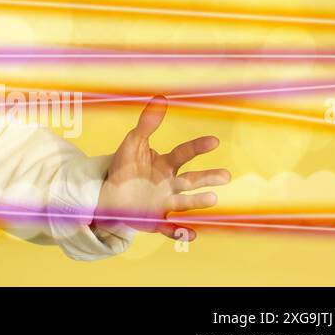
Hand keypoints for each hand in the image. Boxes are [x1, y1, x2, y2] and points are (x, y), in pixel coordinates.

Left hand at [92, 95, 229, 241]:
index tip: (213, 141)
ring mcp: (164, 203)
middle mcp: (170, 184)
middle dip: (208, 178)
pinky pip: (169, 228)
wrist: (110, 195)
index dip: (197, 147)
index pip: (183, 154)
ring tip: (213, 199)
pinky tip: (190, 235)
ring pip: (184, 202)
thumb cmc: (125, 168)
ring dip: (197, 201)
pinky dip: (180, 232)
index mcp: (165, 165)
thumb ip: (146, 124)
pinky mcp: (155, 221)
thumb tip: (160, 99)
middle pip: (191, 180)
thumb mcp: (132, 143)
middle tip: (225, 176)